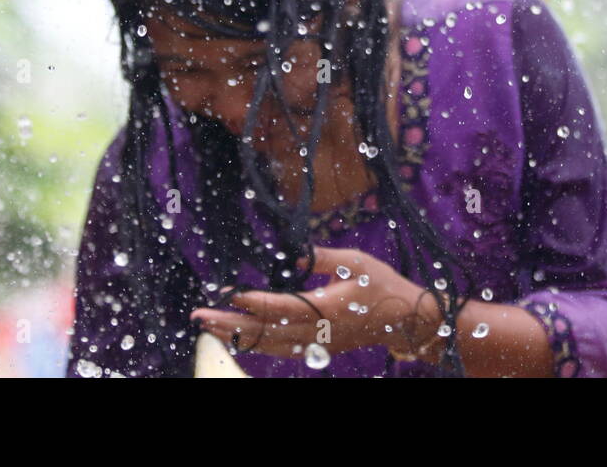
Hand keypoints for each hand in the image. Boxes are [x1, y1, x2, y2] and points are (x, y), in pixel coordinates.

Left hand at [189, 245, 438, 360]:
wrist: (408, 320)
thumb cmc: (384, 285)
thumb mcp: (356, 262)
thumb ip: (322, 258)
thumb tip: (293, 255)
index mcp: (325, 307)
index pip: (277, 306)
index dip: (248, 299)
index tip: (225, 290)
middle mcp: (316, 330)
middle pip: (263, 331)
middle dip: (228, 322)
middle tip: (198, 315)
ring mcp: (318, 344)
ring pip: (268, 344)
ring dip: (237, 335)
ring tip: (211, 326)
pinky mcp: (321, 349)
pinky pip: (282, 350)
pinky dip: (259, 344)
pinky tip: (244, 338)